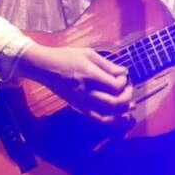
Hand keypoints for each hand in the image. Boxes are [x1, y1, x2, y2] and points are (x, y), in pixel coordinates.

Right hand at [15, 44, 136, 129]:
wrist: (44, 67)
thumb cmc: (66, 57)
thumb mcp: (88, 54)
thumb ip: (107, 65)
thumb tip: (124, 72)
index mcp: (89, 75)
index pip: (115, 85)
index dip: (124, 82)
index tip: (124, 75)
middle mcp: (85, 91)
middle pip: (114, 103)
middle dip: (127, 97)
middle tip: (129, 89)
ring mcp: (81, 102)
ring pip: (107, 114)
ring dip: (122, 111)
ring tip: (130, 105)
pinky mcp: (77, 107)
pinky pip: (97, 118)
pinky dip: (110, 119)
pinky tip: (118, 116)